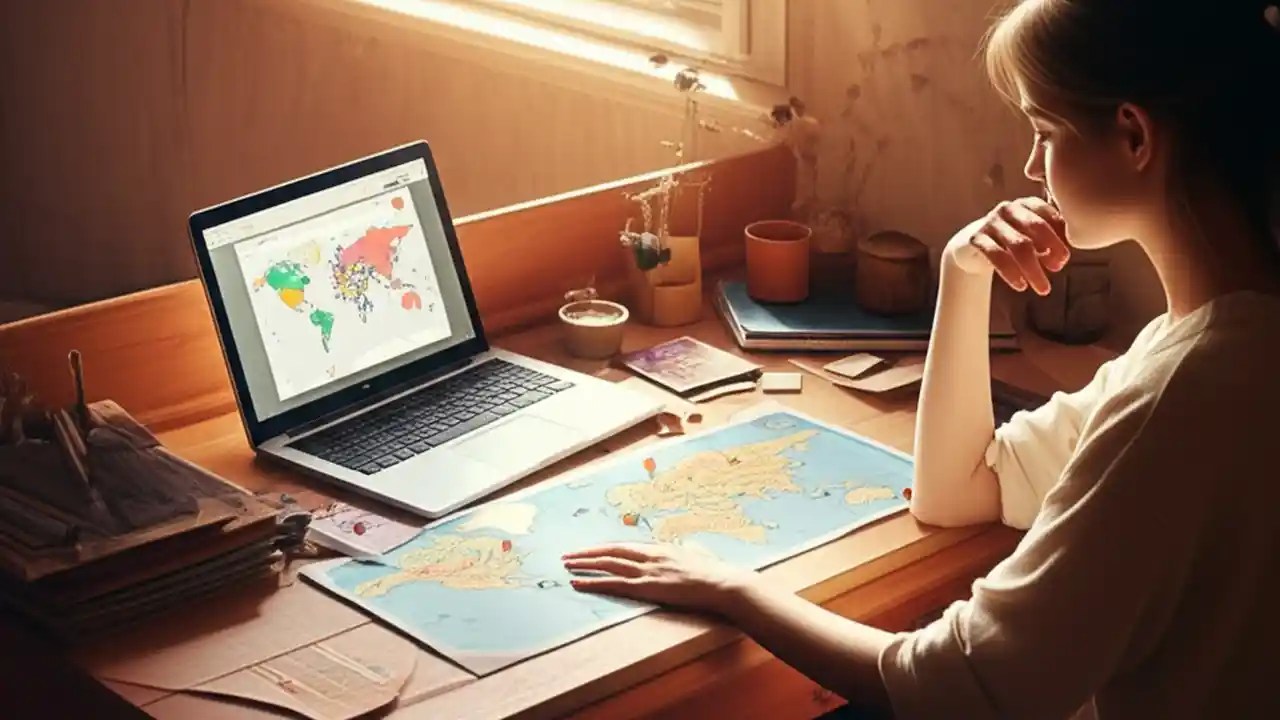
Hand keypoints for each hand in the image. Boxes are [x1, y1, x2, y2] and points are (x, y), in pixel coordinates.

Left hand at [562, 542, 758, 616]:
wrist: (722, 583)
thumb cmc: (714, 572)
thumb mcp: (696, 555)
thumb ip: (684, 552)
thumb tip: (684, 550)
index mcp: (660, 548)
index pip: (625, 547)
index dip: (605, 548)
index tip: (590, 550)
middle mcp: (650, 556)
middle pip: (611, 551)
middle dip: (587, 554)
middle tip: (567, 555)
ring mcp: (648, 571)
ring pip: (608, 564)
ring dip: (585, 565)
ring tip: (567, 566)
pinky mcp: (648, 587)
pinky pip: (614, 584)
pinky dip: (594, 582)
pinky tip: (579, 583)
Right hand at [945, 196, 1070, 294]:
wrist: (972, 249)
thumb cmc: (1011, 242)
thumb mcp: (1033, 238)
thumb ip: (1051, 240)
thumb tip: (1063, 257)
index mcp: (1028, 204)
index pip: (1050, 216)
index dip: (1060, 237)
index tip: (1064, 259)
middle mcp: (1009, 208)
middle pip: (1036, 227)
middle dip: (1051, 249)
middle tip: (1058, 269)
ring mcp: (991, 221)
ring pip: (1019, 244)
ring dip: (1034, 269)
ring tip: (1043, 289)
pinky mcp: (976, 237)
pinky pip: (997, 256)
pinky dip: (1011, 273)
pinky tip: (1021, 286)